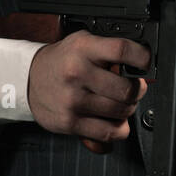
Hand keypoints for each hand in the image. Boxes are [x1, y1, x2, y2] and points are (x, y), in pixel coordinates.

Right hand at [27, 31, 149, 141]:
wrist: (29, 79)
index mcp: (83, 48)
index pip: (121, 51)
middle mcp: (77, 73)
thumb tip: (140, 64)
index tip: (146, 63)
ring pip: (122, 112)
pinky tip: (114, 120)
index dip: (142, 58)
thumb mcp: (83, 42)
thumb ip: (109, 49)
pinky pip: (109, 133)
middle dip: (138, 90)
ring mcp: (73, 100)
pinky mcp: (70, 123)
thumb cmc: (62, 61)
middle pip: (127, 89)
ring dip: (128, 110)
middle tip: (134, 88)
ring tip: (120, 102)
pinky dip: (119, 129)